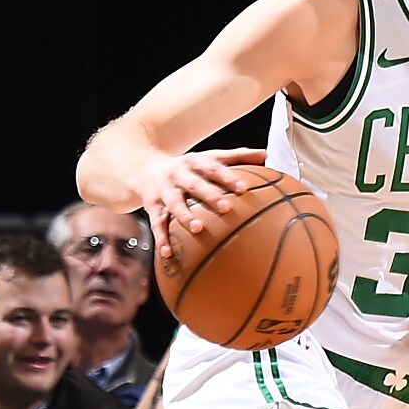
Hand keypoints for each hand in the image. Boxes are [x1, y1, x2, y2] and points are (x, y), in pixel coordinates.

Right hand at [135, 148, 268, 244]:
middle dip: (209, 195)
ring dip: (185, 216)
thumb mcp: (208, 157)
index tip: (243, 188)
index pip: (213, 168)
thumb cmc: (188, 166)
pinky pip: (157, 224)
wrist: (144, 167)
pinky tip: (168, 253)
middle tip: (226, 207)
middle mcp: (178, 175)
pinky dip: (162, 239)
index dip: (228, 177)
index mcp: (195, 162)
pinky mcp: (152, 206)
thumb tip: (265, 155)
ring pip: (174, 204)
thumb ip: (237, 156)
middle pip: (194, 184)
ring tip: (197, 229)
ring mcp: (164, 191)